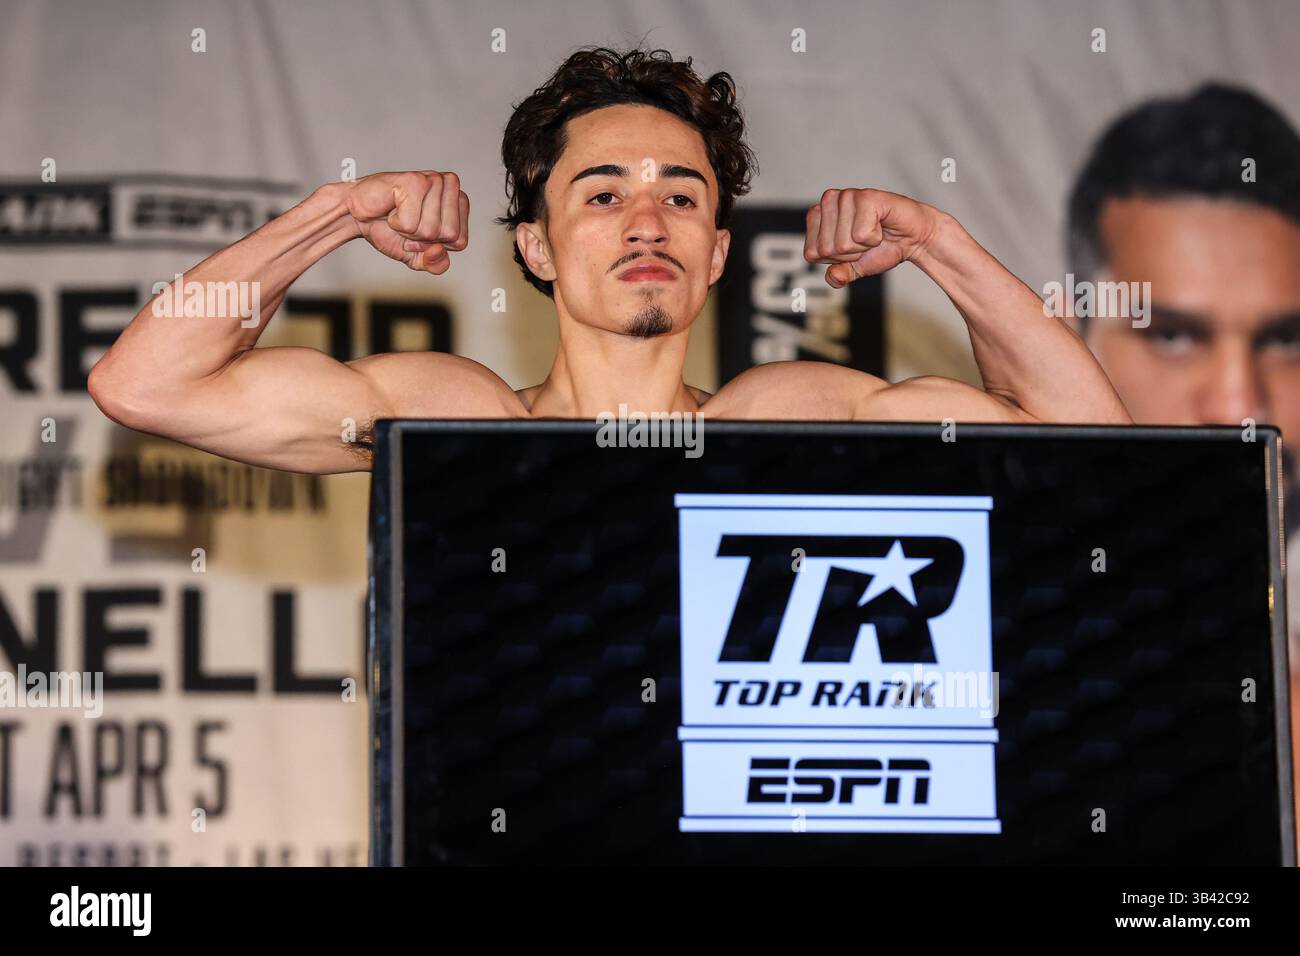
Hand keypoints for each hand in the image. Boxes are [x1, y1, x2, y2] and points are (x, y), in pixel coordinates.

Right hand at [345, 171, 468, 273]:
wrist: (356, 215)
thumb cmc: (387, 228)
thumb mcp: (417, 256)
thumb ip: (436, 264)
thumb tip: (439, 251)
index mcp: (458, 201)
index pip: (461, 242)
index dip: (436, 245)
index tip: (419, 232)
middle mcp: (449, 186)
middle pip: (449, 235)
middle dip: (423, 238)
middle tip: (407, 222)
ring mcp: (433, 180)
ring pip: (431, 229)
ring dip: (408, 229)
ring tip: (399, 213)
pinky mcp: (414, 181)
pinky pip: (411, 223)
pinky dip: (397, 222)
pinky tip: (392, 207)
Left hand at [804, 188, 939, 287]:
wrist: (911, 239)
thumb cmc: (881, 248)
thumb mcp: (854, 268)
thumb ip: (839, 275)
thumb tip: (834, 277)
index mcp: (817, 217)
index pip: (812, 253)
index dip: (835, 260)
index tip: (852, 249)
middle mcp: (828, 202)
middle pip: (827, 249)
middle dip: (850, 253)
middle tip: (865, 240)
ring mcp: (846, 196)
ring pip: (843, 242)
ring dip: (863, 245)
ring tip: (873, 231)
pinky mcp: (865, 196)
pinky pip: (861, 234)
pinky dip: (875, 237)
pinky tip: (881, 225)